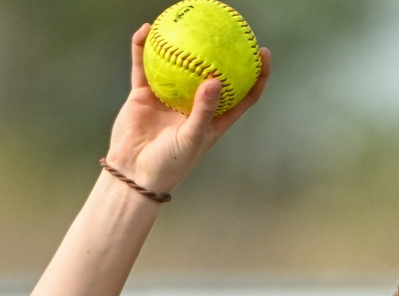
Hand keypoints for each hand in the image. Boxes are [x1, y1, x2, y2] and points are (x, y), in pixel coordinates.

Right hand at [103, 24, 271, 196]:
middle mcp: (194, 105)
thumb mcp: (191, 139)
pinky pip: (145, 66)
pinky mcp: (145, 94)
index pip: (243, 95)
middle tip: (229, 27)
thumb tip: (215, 80)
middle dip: (222, 51)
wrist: (134, 172)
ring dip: (181, 43)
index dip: (257, 75)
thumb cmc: (169, 164)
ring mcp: (169, 98)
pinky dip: (144, 49)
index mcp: (214, 119)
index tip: (263, 53)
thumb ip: (203, 111)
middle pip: (213, 73)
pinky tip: (146, 31)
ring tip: (186, 19)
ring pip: (178, 65)